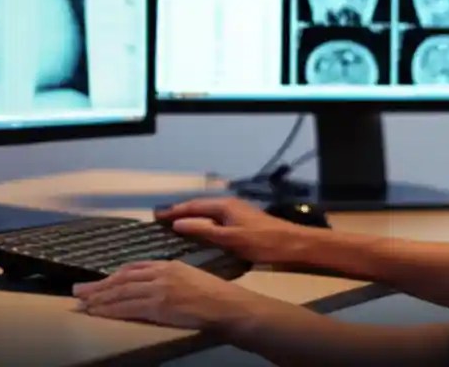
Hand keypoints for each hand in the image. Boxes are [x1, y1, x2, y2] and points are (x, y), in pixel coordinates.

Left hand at [73, 260, 274, 330]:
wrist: (229, 306)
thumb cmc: (216, 296)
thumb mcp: (191, 277)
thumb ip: (171, 279)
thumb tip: (154, 288)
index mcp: (168, 265)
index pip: (133, 268)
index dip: (114, 276)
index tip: (101, 282)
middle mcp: (160, 273)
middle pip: (122, 278)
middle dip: (99, 286)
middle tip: (79, 291)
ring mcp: (159, 289)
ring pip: (121, 292)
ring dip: (100, 298)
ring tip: (83, 303)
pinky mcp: (159, 305)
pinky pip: (129, 307)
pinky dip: (111, 310)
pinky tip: (99, 312)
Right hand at [154, 197, 315, 265]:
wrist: (292, 244)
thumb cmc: (262, 242)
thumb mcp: (230, 239)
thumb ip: (204, 230)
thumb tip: (178, 223)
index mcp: (223, 206)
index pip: (193, 206)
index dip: (174, 211)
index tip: (156, 215)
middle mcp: (228, 205)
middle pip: (198, 207)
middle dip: (180, 212)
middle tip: (161, 219)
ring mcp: (235, 212)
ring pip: (207, 212)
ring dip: (191, 217)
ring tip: (175, 225)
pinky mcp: (241, 221)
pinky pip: (214, 219)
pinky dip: (202, 223)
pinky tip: (199, 231)